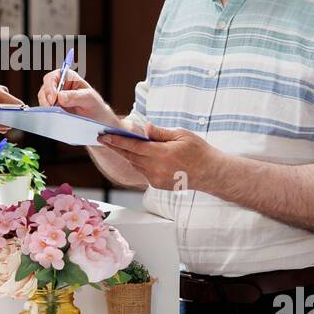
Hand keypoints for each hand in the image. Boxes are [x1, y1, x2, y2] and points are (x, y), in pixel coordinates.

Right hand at [36, 69, 119, 127]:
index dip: (51, 86)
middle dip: (47, 99)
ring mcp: (54, 96)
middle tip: (53, 109)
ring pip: (43, 99)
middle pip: (45, 87)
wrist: (95, 119)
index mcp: (68, 77)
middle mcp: (59, 84)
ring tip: (58, 113)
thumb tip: (60, 96)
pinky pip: (44, 108)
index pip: (53, 77)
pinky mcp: (52, 107)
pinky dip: (48, 112)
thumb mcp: (89, 99)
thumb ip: (76, 96)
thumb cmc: (94, 105)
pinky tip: (56, 116)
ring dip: (47, 107)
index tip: (54, 98)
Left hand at [97, 124, 222, 191]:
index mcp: (163, 154)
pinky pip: (142, 171)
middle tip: (103, 138)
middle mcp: (157, 169)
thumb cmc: (198, 150)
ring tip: (117, 143)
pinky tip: (136, 155)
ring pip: (135, 164)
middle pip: (130, 156)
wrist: (210, 173)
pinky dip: (138, 162)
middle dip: (116, 146)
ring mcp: (156, 179)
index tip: (104, 136)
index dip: (117, 141)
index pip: (134, 146)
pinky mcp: (157, 185)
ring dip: (126, 154)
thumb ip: (160, 133)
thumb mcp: (181, 135)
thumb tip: (146, 128)